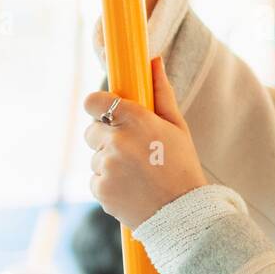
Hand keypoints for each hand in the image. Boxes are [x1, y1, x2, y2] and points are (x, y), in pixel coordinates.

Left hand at [84, 56, 205, 228]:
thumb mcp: (177, 127)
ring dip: (109, 163)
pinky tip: (131, 188)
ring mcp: (107, 166)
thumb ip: (161, 93)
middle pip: (91, 130)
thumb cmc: (183, 165)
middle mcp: (118, 140)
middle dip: (106, 138)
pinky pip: (95, 179)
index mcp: (137, 120)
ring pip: (95, 157)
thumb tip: (154, 60)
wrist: (183, 213)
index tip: (106, 113)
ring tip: (137, 174)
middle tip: (132, 151)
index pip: (94, 102)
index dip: (98, 106)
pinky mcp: (101, 189)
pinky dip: (108, 183)